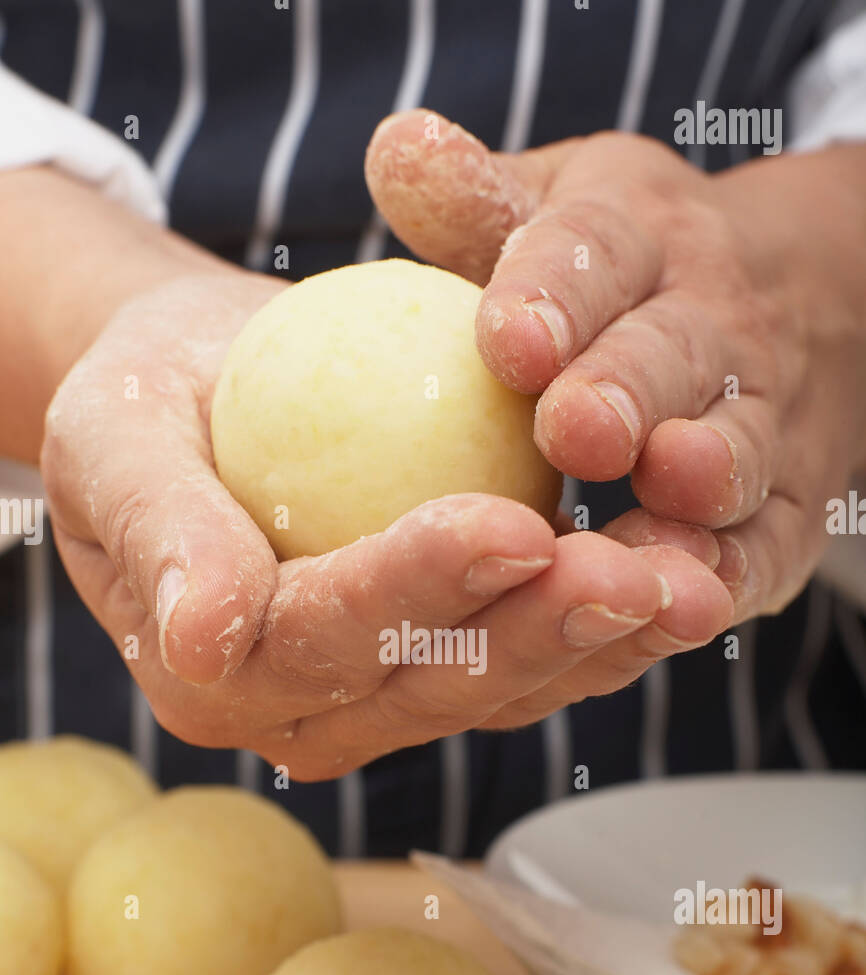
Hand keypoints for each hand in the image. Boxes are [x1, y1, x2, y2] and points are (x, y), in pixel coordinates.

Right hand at [44, 270, 728, 773]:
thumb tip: (202, 638)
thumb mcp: (113, 436)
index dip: (413, 590)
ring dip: (598, 642)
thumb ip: (157, 531)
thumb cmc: (147, 402)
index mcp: (212, 673)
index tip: (508, 528)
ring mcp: (382, 702)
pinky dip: (609, 628)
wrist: (204, 395)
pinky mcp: (445, 672)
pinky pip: (534, 661)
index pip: (319, 636)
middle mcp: (303, 713)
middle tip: (634, 570)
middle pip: (427, 683)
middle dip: (535, 631)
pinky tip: (681, 581)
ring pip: (500, 687)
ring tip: (686, 581)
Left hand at [366, 113, 865, 624]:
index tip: (507, 340)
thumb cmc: (618, 276)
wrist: (793, 306)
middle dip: (629, 390)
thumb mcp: (557, 215)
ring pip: (737, 450)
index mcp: (638, 237)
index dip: (554, 293)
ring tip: (662, 503)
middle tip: (577, 432)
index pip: (594, 252)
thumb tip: (396, 150)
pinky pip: (766, 545)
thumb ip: (476, 206)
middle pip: (672, 352)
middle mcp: (712, 320)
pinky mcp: (787, 507)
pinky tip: (688, 600)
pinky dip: (733, 574)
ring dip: (703, 482)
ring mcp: (762, 415)